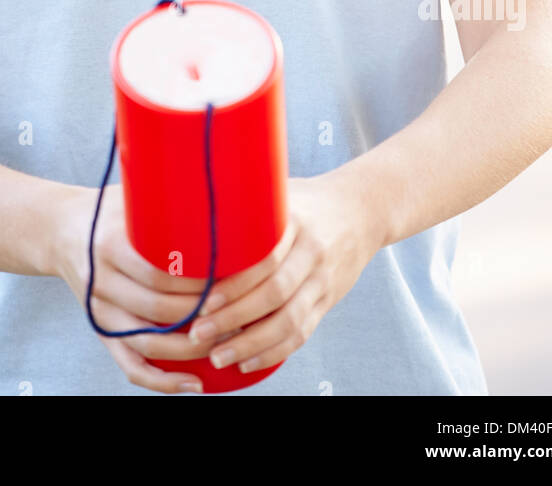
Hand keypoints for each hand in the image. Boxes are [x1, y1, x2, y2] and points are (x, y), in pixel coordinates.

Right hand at [53, 182, 229, 393]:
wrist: (58, 230)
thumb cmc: (107, 210)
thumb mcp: (130, 197)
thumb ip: (168, 196)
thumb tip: (224, 183)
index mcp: (110, 244)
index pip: (159, 274)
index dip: (198, 285)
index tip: (234, 282)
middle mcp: (101, 281)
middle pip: (157, 310)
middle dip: (202, 316)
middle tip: (240, 313)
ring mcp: (99, 310)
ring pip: (146, 342)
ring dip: (189, 350)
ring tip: (226, 344)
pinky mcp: (101, 330)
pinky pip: (129, 364)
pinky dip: (160, 380)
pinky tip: (193, 384)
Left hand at [185, 170, 382, 375]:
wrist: (363, 210)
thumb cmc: (306, 199)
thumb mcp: (279, 190)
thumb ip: (244, 202)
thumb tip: (188, 208)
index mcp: (295, 221)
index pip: (264, 258)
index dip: (234, 284)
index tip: (203, 301)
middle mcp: (312, 252)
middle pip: (274, 293)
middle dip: (233, 319)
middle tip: (198, 334)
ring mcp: (323, 279)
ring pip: (289, 320)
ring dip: (251, 344)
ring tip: (217, 357)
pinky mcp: (328, 300)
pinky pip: (303, 332)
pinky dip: (275, 352)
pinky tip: (248, 362)